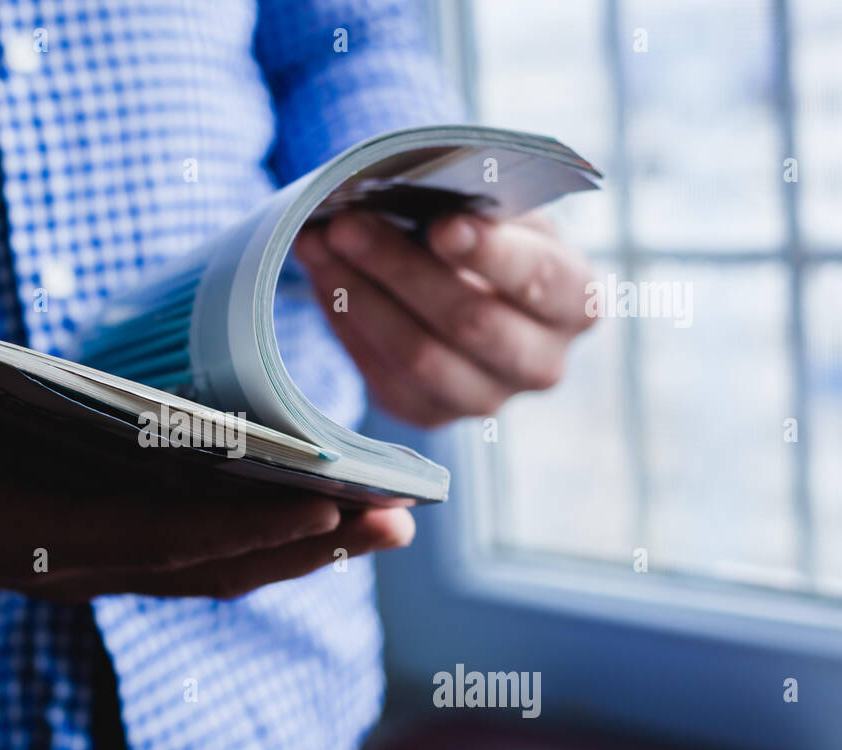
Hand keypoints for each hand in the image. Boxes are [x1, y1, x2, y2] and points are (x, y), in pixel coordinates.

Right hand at [0, 360, 414, 600]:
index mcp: (29, 539)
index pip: (152, 541)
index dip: (238, 528)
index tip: (323, 504)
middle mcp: (76, 564)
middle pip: (210, 568)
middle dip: (305, 547)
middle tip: (396, 521)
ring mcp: (93, 562)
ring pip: (214, 570)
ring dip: (299, 550)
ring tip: (381, 524)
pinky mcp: (100, 546)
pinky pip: (195, 558)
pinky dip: (259, 543)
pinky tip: (313, 520)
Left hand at [294, 211, 594, 427]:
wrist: (469, 287)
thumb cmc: (491, 236)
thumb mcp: (501, 210)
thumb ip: (474, 202)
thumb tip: (408, 189)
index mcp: (575, 301)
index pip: (539, 280)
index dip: (491, 254)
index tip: (442, 225)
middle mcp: (542, 363)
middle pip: (469, 321)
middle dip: (400, 267)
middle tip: (347, 223)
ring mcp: (486, 398)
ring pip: (417, 354)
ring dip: (359, 294)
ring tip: (320, 243)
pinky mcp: (432, 414)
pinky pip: (382, 373)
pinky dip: (346, 321)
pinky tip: (324, 278)